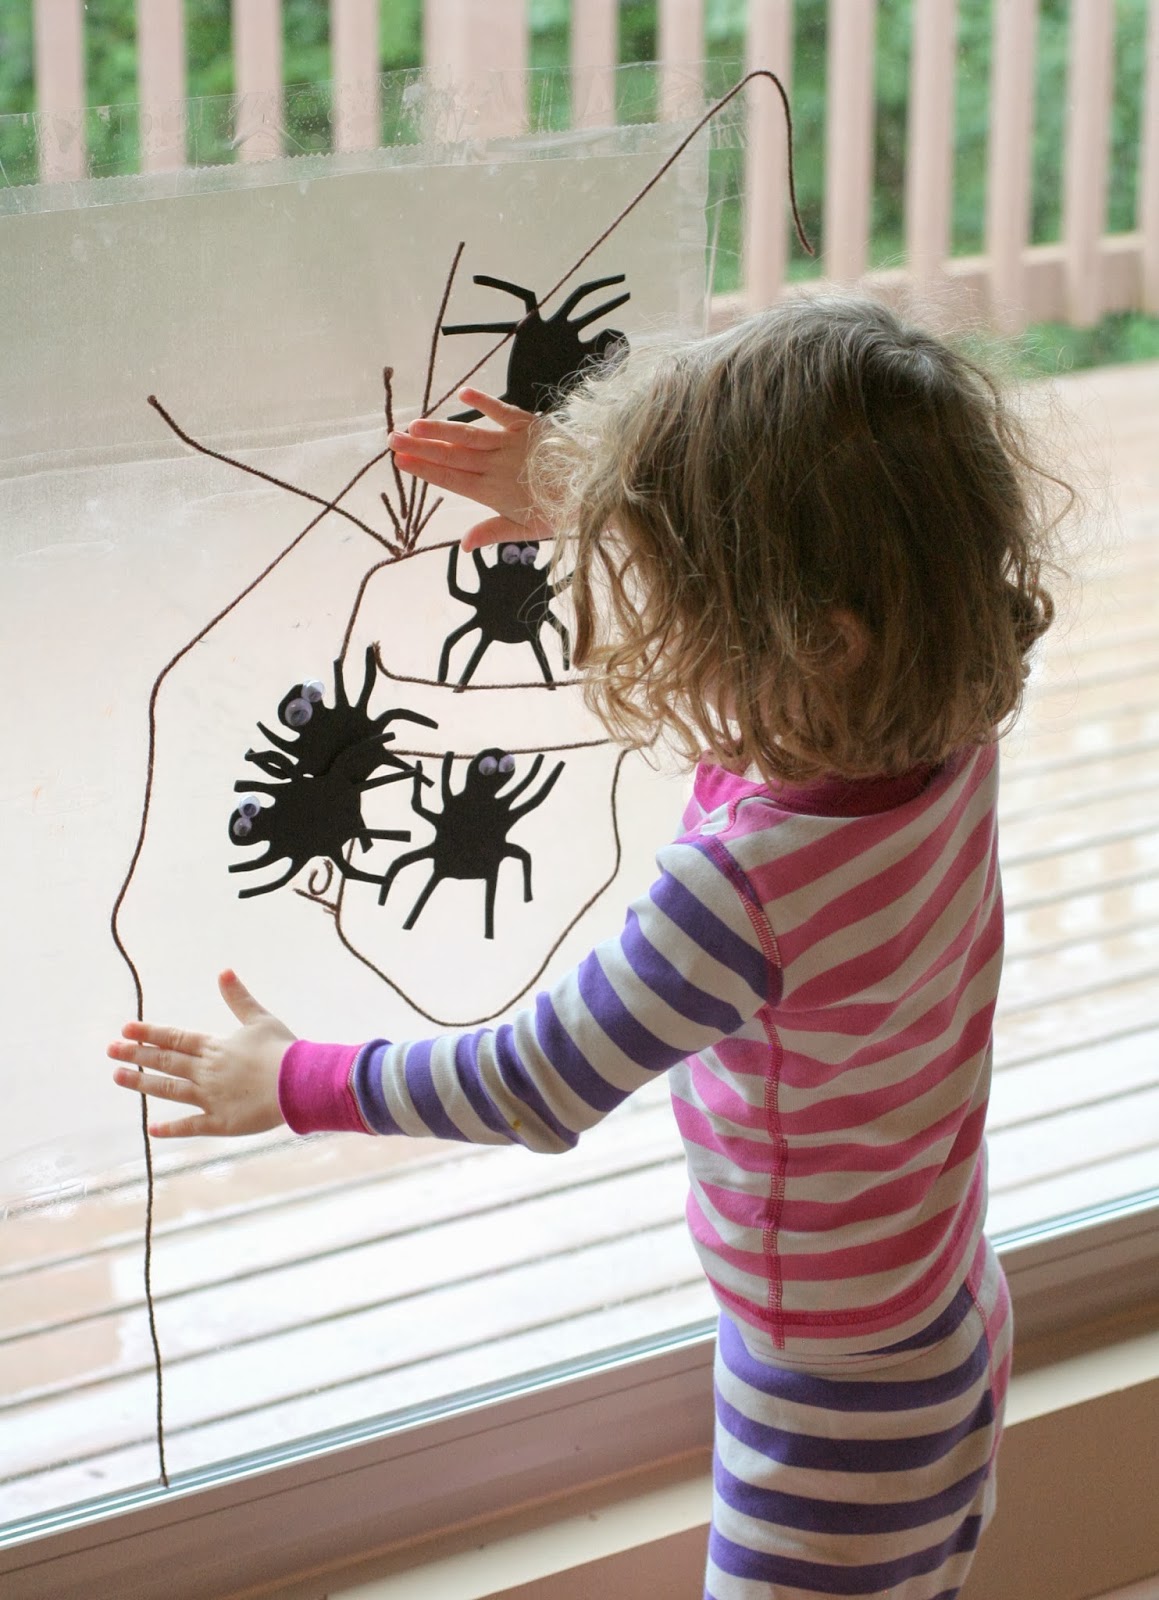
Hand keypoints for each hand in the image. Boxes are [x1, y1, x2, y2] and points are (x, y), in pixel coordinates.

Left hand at [108, 970, 291, 1137]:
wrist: (298, 1083)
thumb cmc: (283, 1050)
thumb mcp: (260, 1019)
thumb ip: (239, 998)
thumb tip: (223, 971)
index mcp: (215, 1046)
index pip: (174, 1038)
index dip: (149, 1033)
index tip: (125, 1029)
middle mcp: (206, 1071)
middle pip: (165, 1061)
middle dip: (135, 1055)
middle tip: (111, 1051)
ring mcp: (210, 1098)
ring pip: (169, 1090)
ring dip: (142, 1083)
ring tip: (119, 1078)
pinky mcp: (220, 1122)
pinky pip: (190, 1125)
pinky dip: (171, 1128)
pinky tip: (151, 1129)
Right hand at [390, 388, 551, 549]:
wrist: (596, 490)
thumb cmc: (561, 512)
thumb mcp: (526, 531)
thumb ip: (492, 533)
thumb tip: (462, 544)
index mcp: (493, 492)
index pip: (452, 480)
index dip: (425, 470)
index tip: (400, 462)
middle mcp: (497, 466)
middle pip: (452, 456)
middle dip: (420, 448)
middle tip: (391, 439)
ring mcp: (512, 444)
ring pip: (470, 436)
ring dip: (441, 429)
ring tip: (414, 425)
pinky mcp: (529, 426)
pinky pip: (504, 411)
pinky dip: (485, 402)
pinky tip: (463, 394)